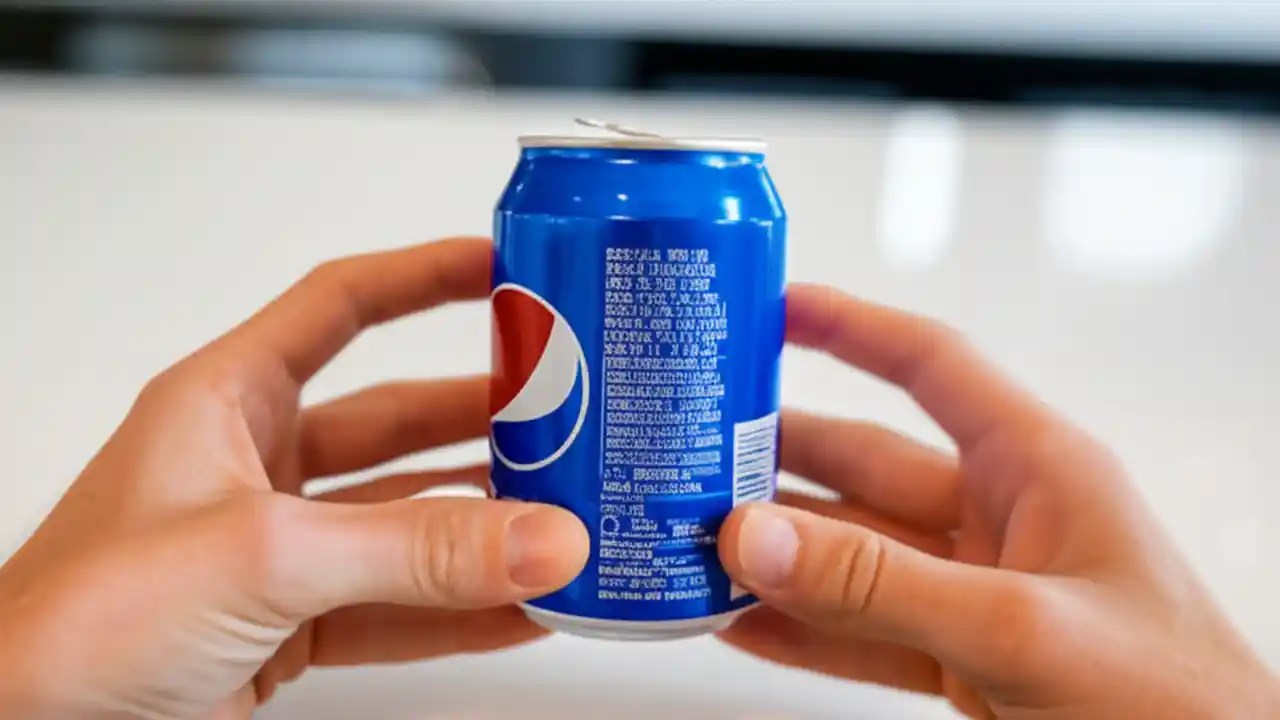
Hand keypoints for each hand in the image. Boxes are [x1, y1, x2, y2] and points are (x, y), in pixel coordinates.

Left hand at [0, 238, 588, 718]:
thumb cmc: (72, 626)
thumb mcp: (262, 558)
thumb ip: (412, 551)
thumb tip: (540, 537)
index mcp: (227, 403)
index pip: (341, 306)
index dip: (423, 277)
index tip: (503, 269)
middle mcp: (255, 466)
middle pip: (396, 420)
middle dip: (484, 417)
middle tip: (564, 411)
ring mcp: (278, 551)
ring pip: (407, 522)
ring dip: (485, 524)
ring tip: (563, 516)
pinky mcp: (290, 626)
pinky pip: (400, 606)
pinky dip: (464, 608)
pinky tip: (521, 607)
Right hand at [719, 284, 1278, 718]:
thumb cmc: (1180, 704)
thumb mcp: (1025, 629)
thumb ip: (885, 587)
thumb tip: (762, 539)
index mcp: (1037, 469)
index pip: (931, 368)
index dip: (852, 327)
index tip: (774, 309)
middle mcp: (999, 518)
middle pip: (864, 463)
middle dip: (779, 458)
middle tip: (695, 453)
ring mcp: (973, 590)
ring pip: (850, 552)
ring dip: (777, 551)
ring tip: (697, 542)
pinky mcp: (959, 656)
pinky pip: (859, 629)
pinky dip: (798, 627)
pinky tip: (741, 619)